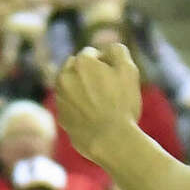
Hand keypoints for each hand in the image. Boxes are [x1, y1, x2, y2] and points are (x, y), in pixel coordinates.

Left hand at [53, 44, 142, 162]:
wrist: (110, 140)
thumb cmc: (122, 104)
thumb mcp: (128, 71)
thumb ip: (117, 51)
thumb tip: (107, 49)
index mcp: (80, 63)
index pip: (91, 54)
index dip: (105, 64)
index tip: (114, 78)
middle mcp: (64, 77)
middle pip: (76, 67)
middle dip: (88, 73)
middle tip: (106, 89)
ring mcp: (60, 98)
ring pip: (71, 87)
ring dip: (81, 89)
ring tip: (100, 104)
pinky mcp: (61, 116)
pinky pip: (70, 106)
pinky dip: (79, 108)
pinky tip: (94, 116)